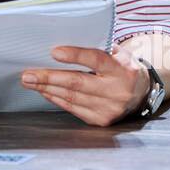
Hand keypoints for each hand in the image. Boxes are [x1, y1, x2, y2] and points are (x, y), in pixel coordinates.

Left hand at [21, 46, 150, 126]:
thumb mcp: (117, 54)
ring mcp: (109, 109)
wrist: (141, 93)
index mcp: (123, 69)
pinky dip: (56, 99)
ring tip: (30, 81)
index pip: (96, 60)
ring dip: (47, 89)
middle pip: (78, 83)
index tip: (54, 52)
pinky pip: (73, 108)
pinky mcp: (101, 120)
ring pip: (71, 97)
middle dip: (49, 78)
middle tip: (28, 74)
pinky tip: (44, 91)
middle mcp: (117, 91)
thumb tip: (60, 48)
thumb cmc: (122, 68)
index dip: (75, 55)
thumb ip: (96, 50)